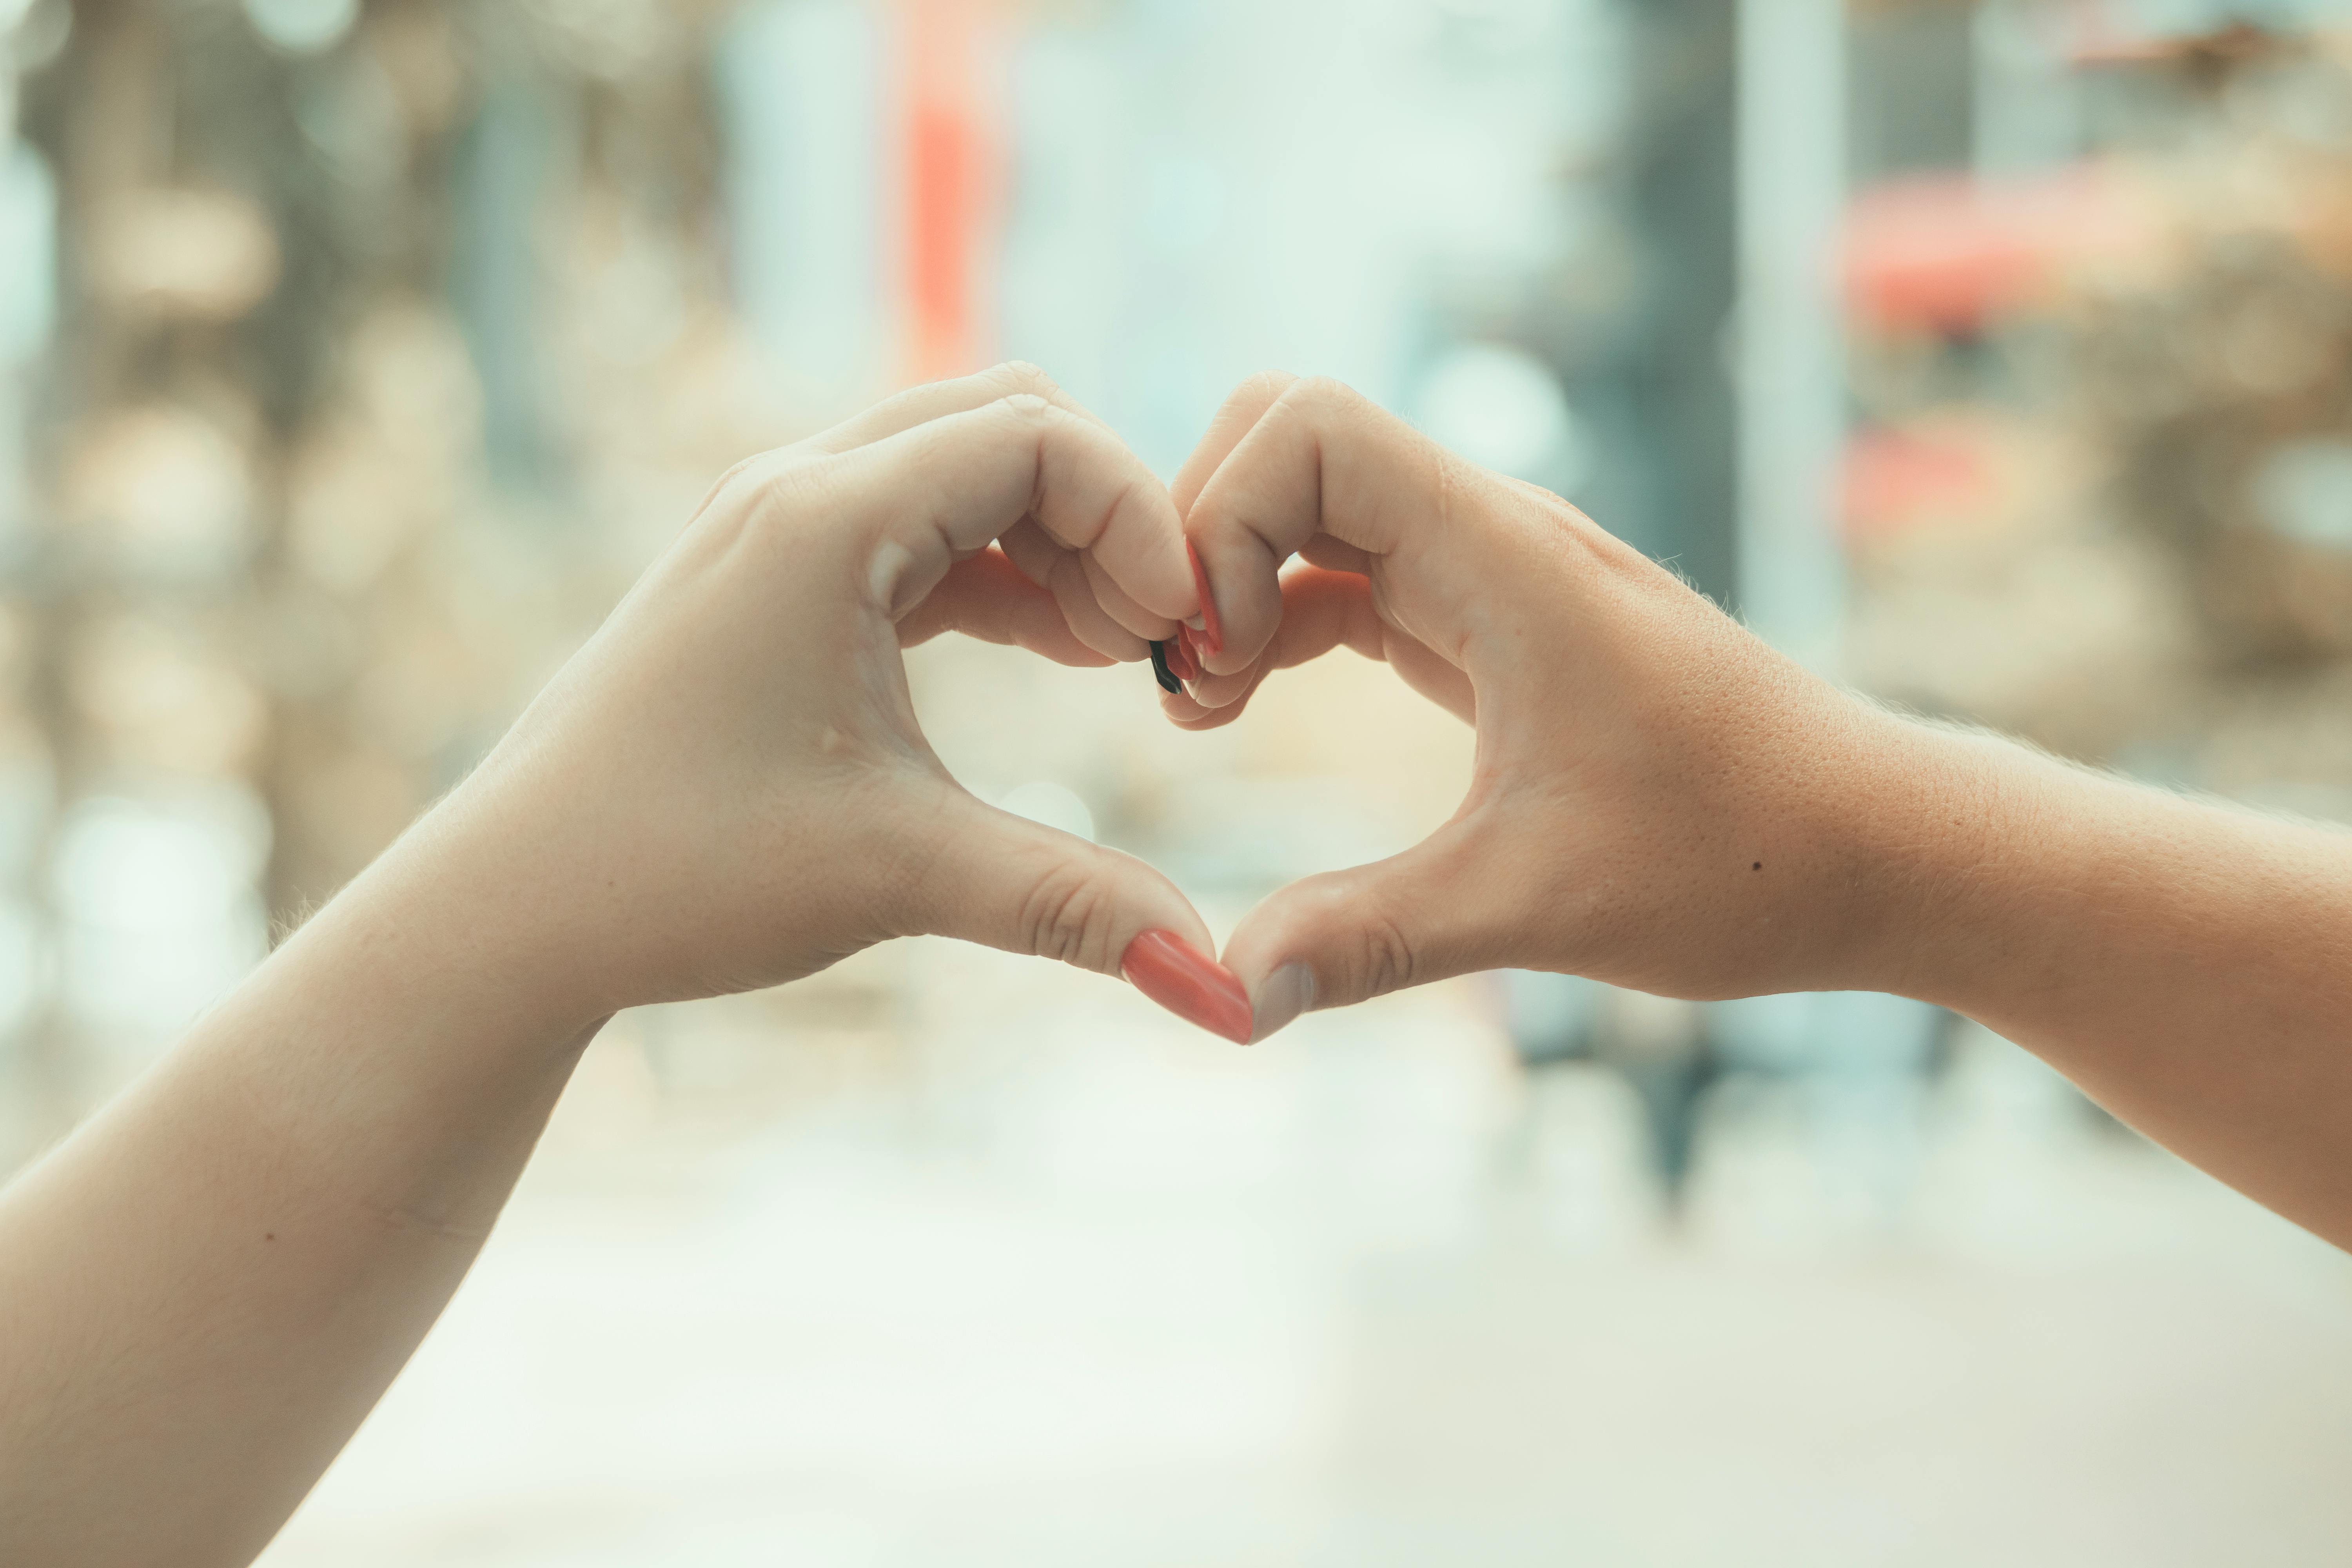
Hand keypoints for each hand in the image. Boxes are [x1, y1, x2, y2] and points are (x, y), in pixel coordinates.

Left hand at [423, 362, 1250, 1038]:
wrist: (509, 910)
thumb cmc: (676, 873)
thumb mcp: (898, 876)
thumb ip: (1071, 906)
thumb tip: (1219, 991)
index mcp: (825, 520)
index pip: (1038, 435)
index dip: (1141, 519)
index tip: (1179, 636)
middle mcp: (792, 492)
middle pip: (1006, 418)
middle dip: (1106, 514)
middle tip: (1155, 643)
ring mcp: (769, 529)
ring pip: (958, 465)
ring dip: (1052, 538)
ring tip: (1113, 655)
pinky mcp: (763, 580)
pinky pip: (913, 526)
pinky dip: (994, 568)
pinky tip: (1048, 651)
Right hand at [1163, 373, 1934, 1037]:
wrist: (1881, 848)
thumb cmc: (1746, 854)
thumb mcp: (1542, 904)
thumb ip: (1375, 937)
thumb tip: (1228, 1001)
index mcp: (1505, 559)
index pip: (1308, 428)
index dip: (1221, 518)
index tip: (1213, 662)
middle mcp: (1491, 536)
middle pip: (1287, 438)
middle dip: (1203, 537)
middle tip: (1191, 680)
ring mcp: (1490, 573)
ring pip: (1312, 506)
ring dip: (1234, 584)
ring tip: (1205, 709)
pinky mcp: (1492, 623)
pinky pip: (1349, 576)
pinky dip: (1278, 623)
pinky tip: (1249, 708)